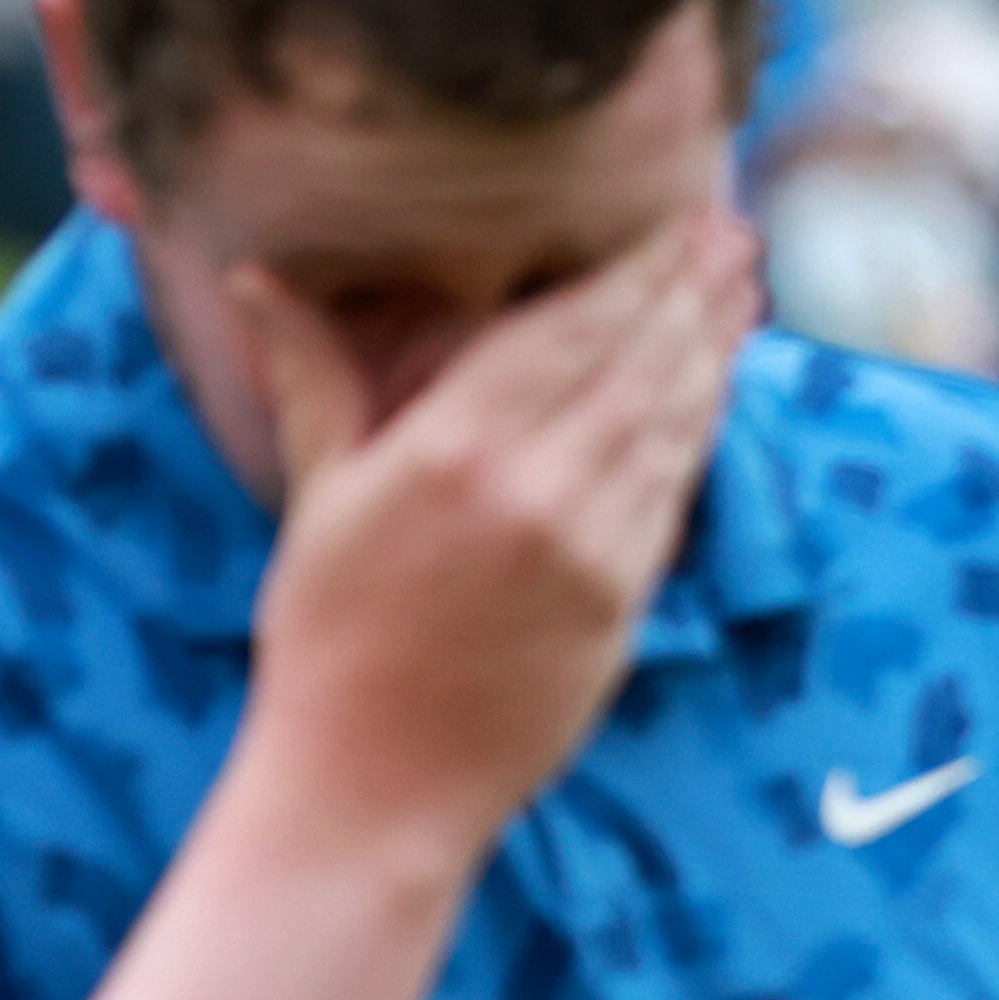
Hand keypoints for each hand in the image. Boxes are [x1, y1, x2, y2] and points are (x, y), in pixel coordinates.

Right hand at [233, 208, 755, 867]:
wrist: (372, 787)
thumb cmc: (327, 642)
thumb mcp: (315, 497)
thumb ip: (312, 375)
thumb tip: (256, 276)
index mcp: (450, 449)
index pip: (568, 325)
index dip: (634, 264)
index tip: (676, 213)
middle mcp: (534, 487)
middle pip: (638, 357)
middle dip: (690, 287)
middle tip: (730, 227)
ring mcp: (591, 548)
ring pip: (673, 417)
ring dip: (715, 345)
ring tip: (742, 286)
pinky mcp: (625, 602)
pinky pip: (675, 490)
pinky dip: (703, 428)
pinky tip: (716, 387)